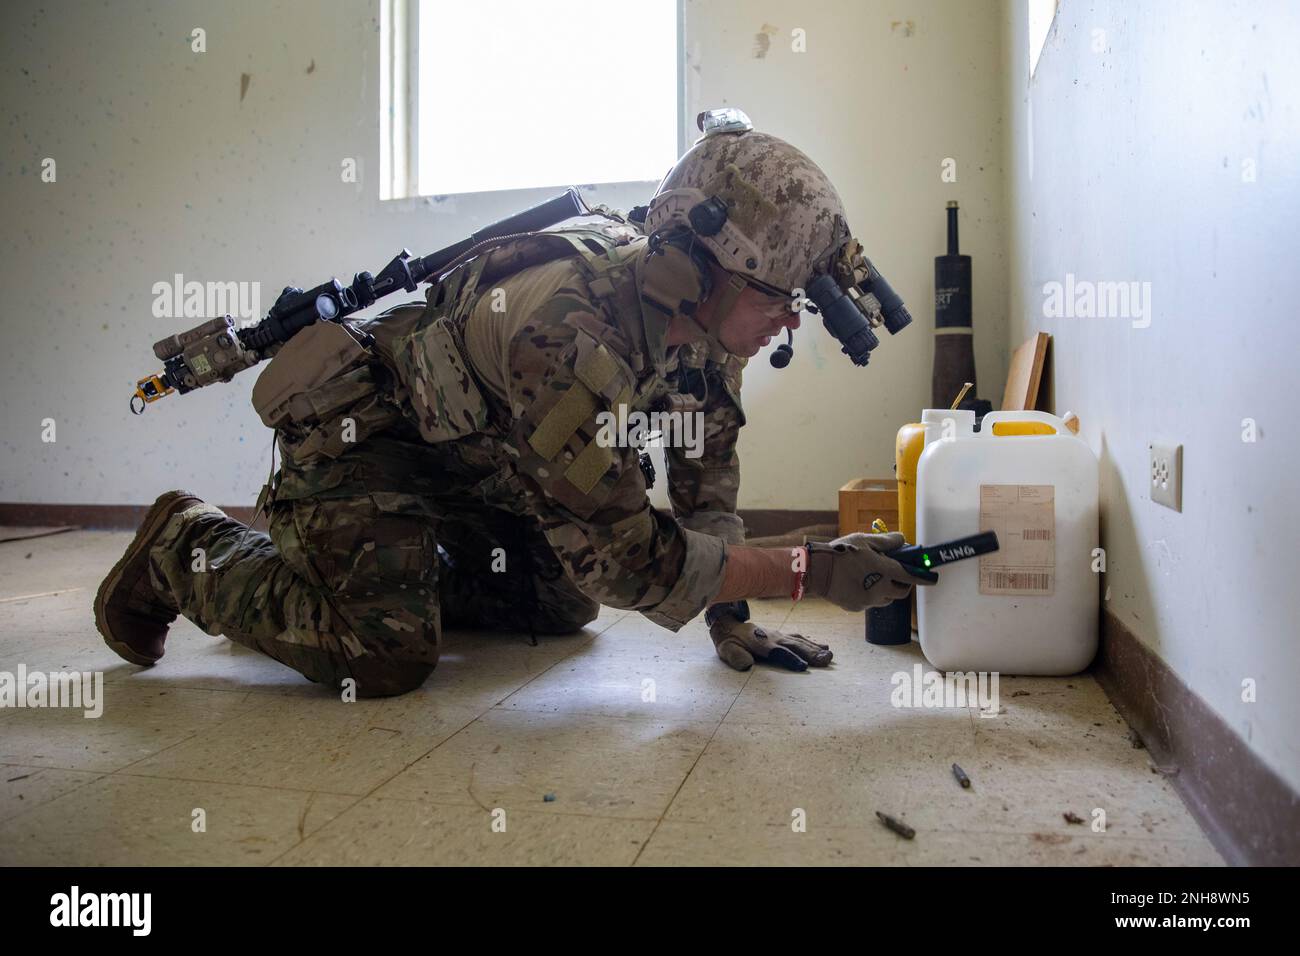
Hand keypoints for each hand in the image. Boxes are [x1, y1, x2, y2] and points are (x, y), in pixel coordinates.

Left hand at [708, 617, 831, 671]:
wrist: (730, 625)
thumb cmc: (729, 641)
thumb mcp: (727, 650)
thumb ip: (736, 657)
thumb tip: (746, 664)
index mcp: (761, 645)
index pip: (779, 653)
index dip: (790, 659)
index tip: (803, 667)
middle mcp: (774, 638)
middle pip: (795, 646)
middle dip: (811, 654)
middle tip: (827, 660)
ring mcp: (779, 636)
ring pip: (800, 641)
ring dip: (815, 649)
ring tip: (829, 655)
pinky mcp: (782, 635)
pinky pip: (799, 637)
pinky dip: (812, 642)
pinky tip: (823, 646)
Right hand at [805, 532, 936, 611]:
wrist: (816, 571)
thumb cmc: (840, 553)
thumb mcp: (864, 540)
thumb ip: (887, 541)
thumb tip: (902, 540)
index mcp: (884, 571)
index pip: (911, 577)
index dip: (924, 578)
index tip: (932, 579)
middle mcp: (880, 589)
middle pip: (901, 592)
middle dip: (903, 584)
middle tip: (898, 575)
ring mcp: (868, 601)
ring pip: (886, 599)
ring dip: (887, 590)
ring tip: (875, 577)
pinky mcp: (857, 607)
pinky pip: (870, 603)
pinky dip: (870, 595)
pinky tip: (859, 584)